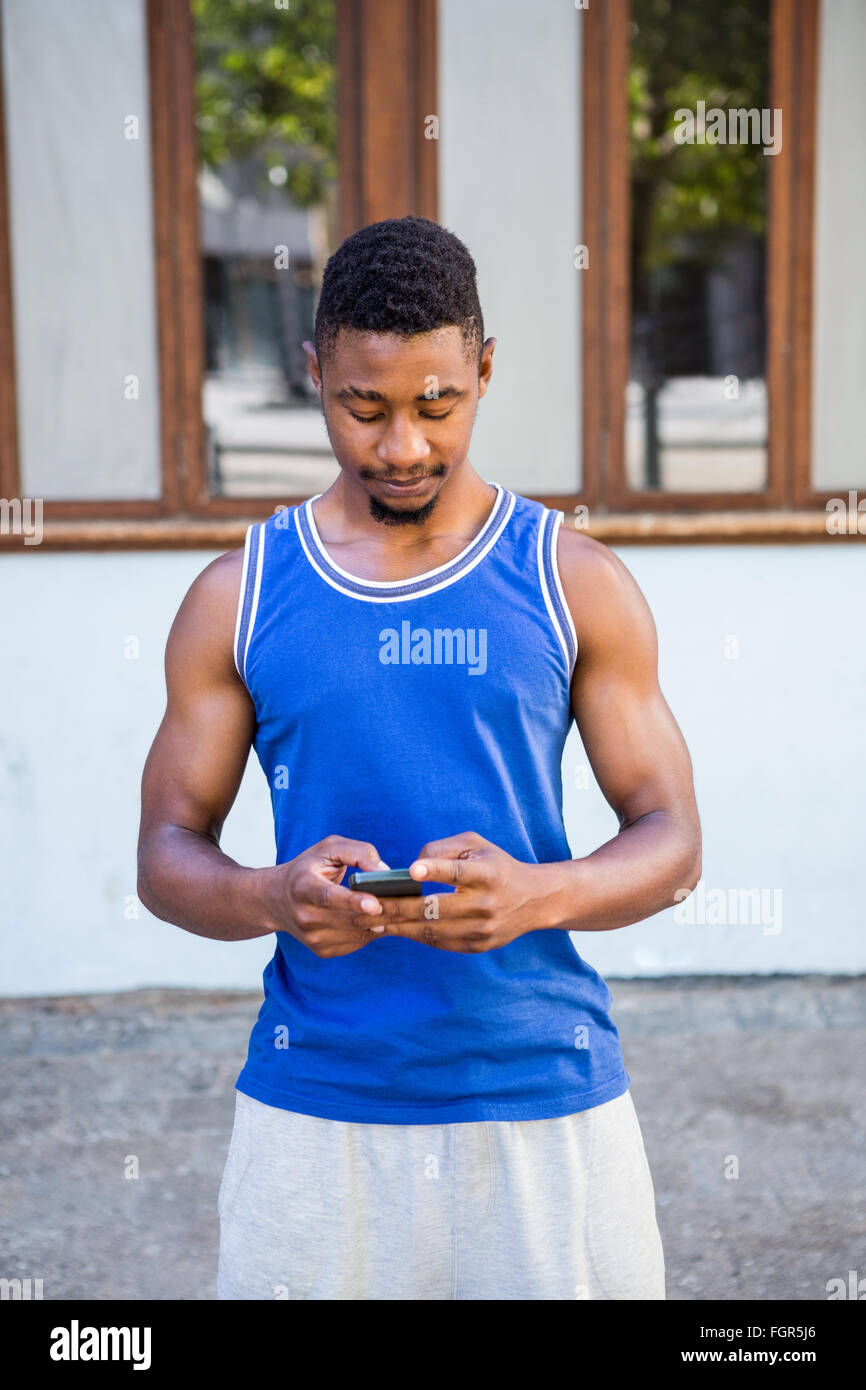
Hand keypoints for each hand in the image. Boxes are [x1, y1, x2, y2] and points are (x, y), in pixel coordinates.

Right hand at [267, 835, 397, 957]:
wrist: (277, 899)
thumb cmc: (309, 867)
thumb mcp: (329, 848)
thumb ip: (358, 852)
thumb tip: (384, 873)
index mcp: (303, 886)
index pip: (328, 897)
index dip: (353, 901)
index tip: (376, 902)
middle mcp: (304, 916)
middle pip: (349, 919)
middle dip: (382, 913)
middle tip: (409, 905)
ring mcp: (312, 937)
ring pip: (357, 934)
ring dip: (383, 923)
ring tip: (401, 909)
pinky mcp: (321, 950)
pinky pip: (357, 943)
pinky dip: (373, 931)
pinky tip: (380, 918)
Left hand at [376, 831, 559, 952]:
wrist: (535, 900)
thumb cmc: (497, 865)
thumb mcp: (476, 844)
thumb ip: (442, 848)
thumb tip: (411, 869)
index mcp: (488, 873)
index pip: (459, 872)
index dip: (436, 870)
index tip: (412, 870)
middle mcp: (486, 904)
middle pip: (435, 908)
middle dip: (398, 907)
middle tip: (369, 904)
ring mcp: (482, 929)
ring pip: (432, 930)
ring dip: (399, 926)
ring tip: (373, 920)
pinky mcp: (478, 946)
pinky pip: (439, 942)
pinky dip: (415, 934)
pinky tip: (395, 928)